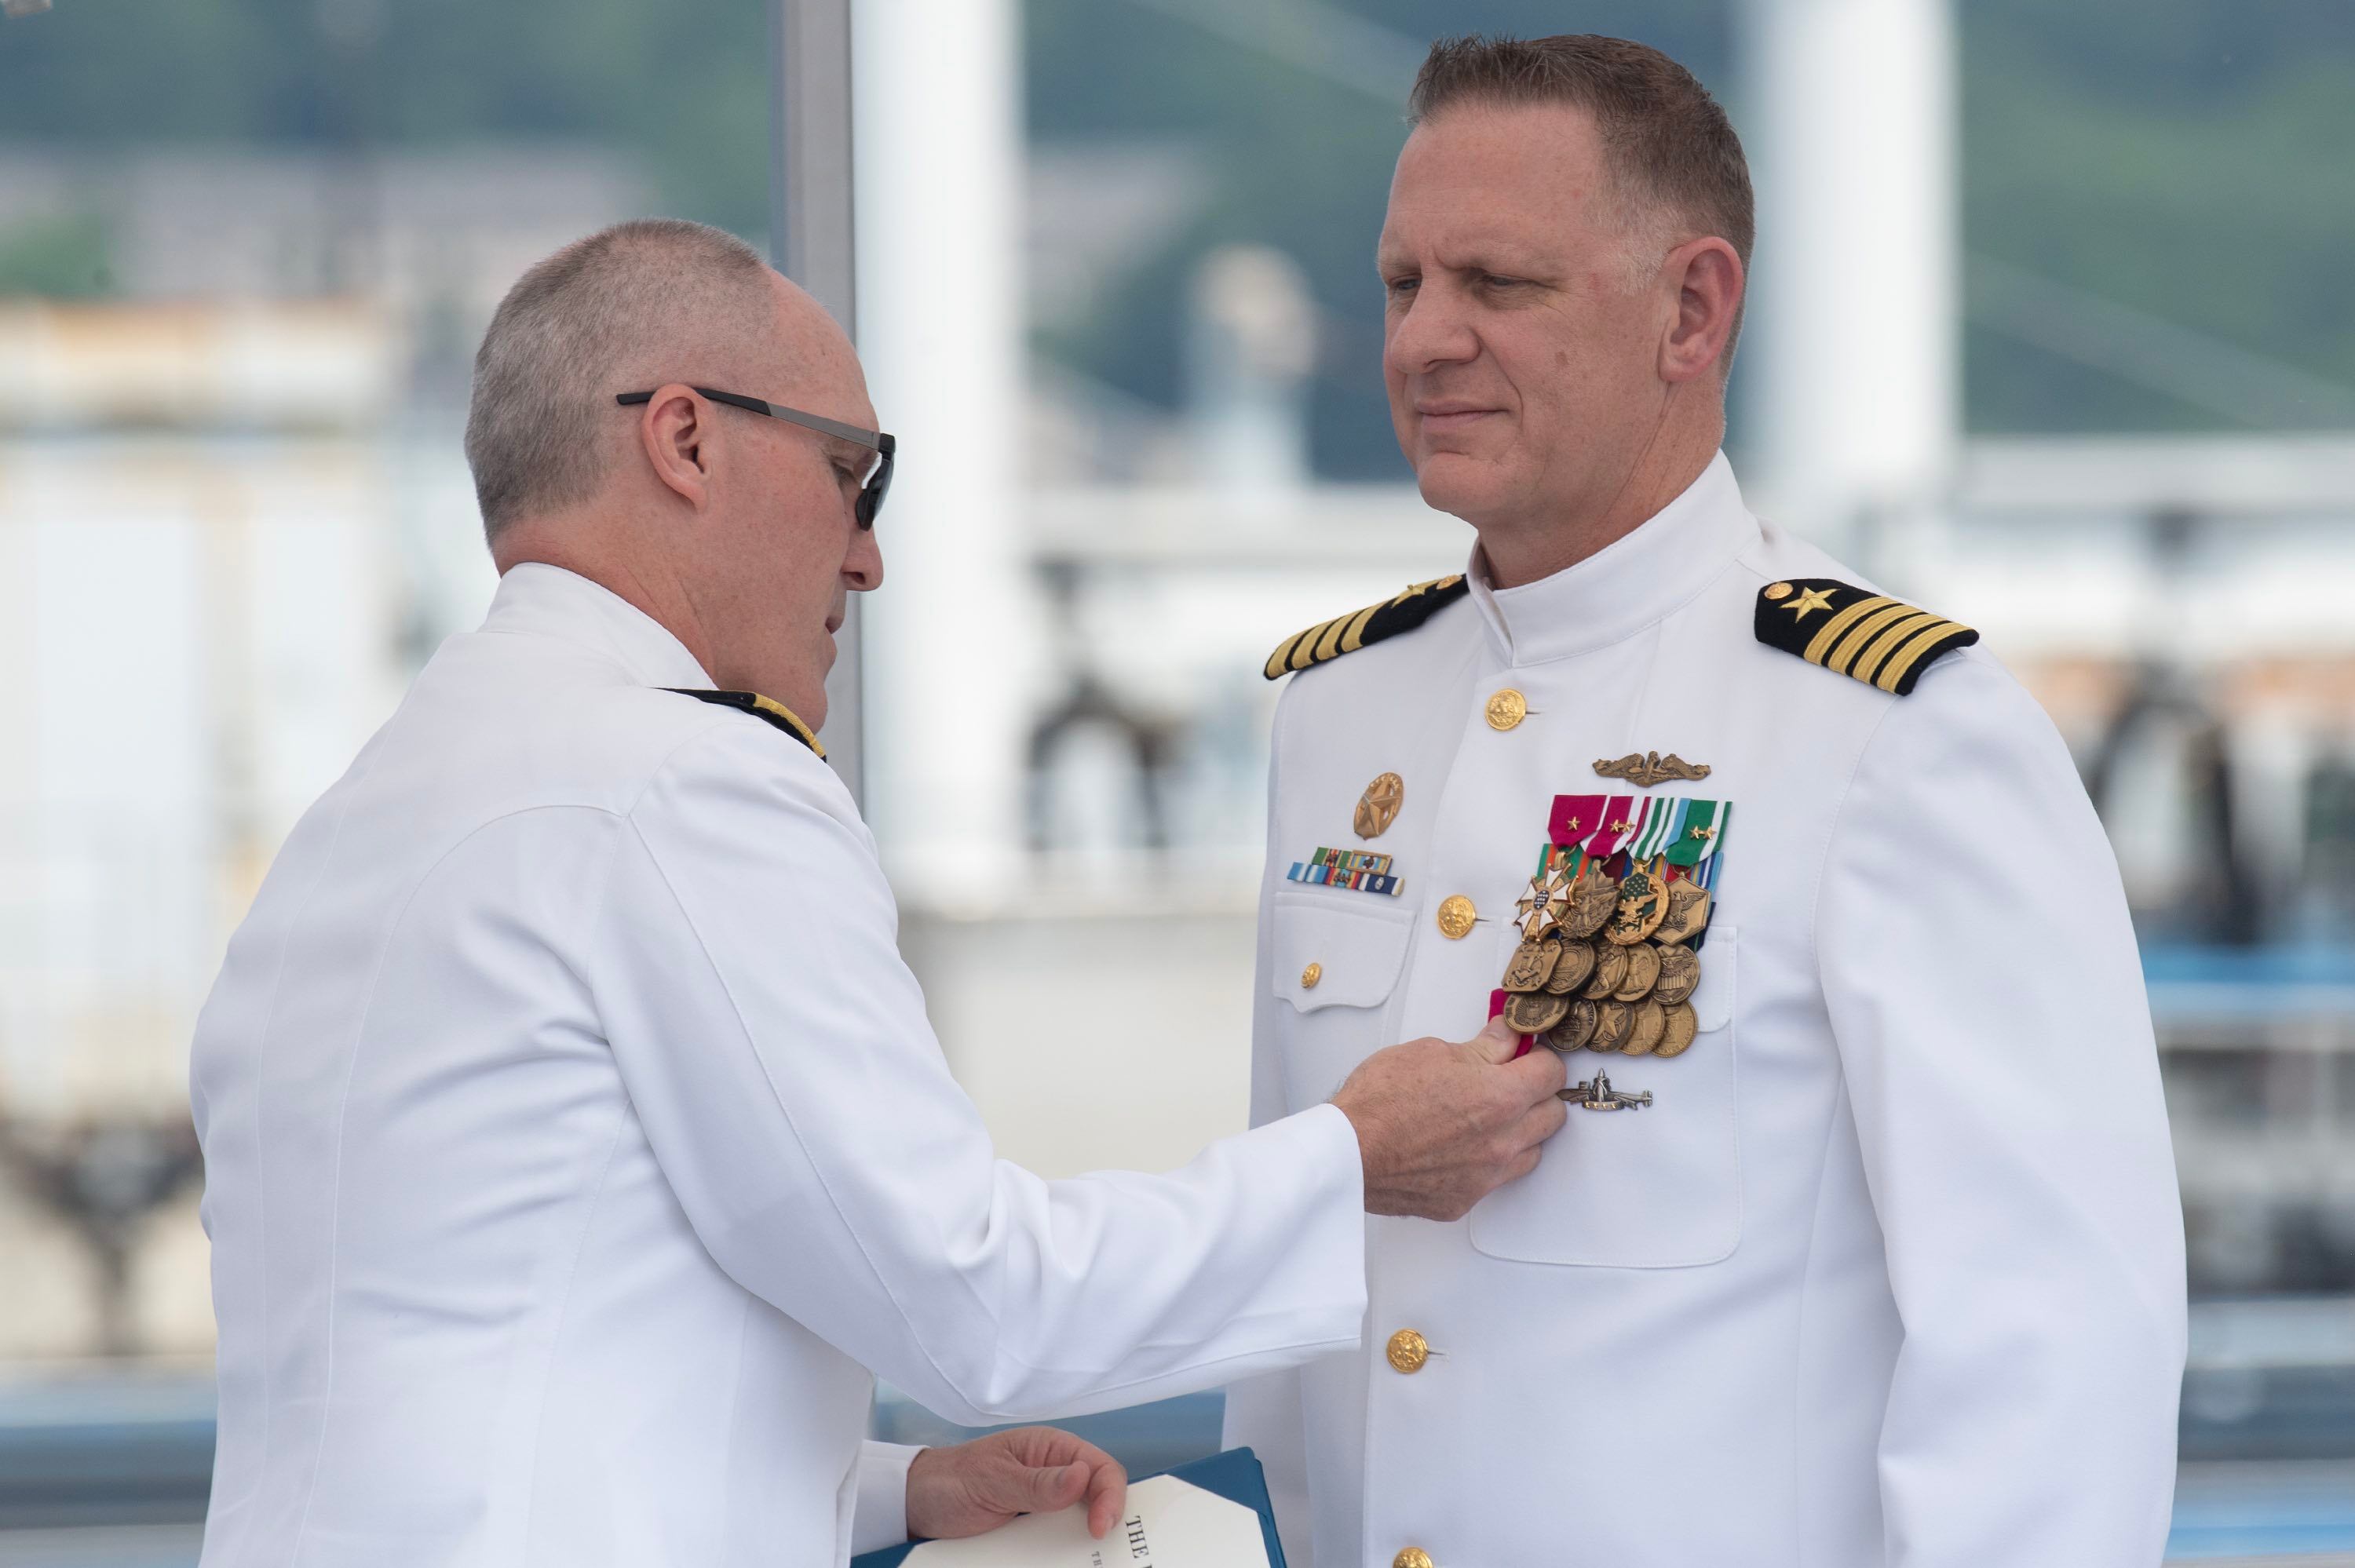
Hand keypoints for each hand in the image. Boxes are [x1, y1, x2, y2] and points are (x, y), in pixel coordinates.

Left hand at [904, 1427, 1128, 1541]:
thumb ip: (1037, 1482)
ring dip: (1084, 1543)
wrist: (915, 1505)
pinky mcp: (1032, 1530)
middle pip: (1098, 1498)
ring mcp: (1044, 1505)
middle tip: (1106, 1550)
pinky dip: (1062, 1556)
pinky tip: (1063, 1564)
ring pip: (1080, 1524)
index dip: (1110, 1496)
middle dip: (1107, 1521)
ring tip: (1089, 1561)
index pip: (1100, 1467)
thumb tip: (1083, 1477)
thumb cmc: (950, 1479)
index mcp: (1050, 1450)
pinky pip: (1055, 1543)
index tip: (1101, 1527)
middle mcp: (1054, 1475)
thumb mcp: (993, 1480)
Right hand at [1331, 1016, 1568, 1219]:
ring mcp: (1486, 1175)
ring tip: (1487, 1117)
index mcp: (1501, 1097)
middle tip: (1509, 1080)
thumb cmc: (1380, 1102)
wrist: (1347, 1151)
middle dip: (1536, 1093)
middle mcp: (1503, 1141)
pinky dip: (1487, 1161)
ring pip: (1531, 1151)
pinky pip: (1495, 1179)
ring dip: (1519, 1132)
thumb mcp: (1432, 1053)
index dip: (1540, 1057)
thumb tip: (1505, 1039)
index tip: (1527, 1054)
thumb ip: (1482, 1048)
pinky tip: (1462, 1146)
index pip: (1552, 1073)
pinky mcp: (1465, 1199)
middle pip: (1552, 1114)